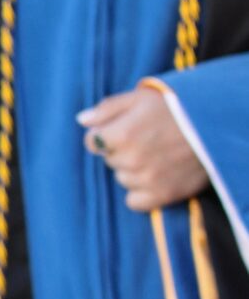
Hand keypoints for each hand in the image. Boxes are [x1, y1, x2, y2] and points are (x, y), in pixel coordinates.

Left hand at [78, 88, 208, 213]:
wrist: (217, 125)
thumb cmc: (178, 107)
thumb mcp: (141, 97)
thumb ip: (107, 108)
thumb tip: (82, 120)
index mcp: (123, 134)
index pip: (92, 142)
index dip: (106, 134)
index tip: (123, 128)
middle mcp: (132, 159)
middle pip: (108, 160)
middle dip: (121, 149)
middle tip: (147, 138)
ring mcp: (147, 180)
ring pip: (122, 179)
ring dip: (133, 169)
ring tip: (157, 154)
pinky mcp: (162, 195)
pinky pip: (134, 201)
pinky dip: (141, 192)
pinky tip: (156, 176)